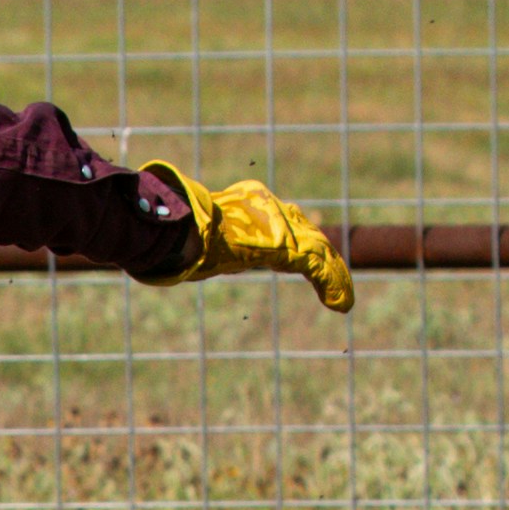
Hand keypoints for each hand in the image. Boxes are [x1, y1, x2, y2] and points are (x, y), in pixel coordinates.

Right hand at [143, 160, 355, 313]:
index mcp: (247, 204)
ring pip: (317, 250)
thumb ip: (192, 245)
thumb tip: (165, 259)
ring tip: (342, 299)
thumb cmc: (173, 233)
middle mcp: (269, 209)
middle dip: (321, 254)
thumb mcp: (185, 239)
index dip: (296, 233)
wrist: (181, 231)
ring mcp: (280, 226)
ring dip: (332, 275)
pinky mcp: (287, 246)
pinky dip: (333, 285)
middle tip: (335, 277)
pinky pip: (318, 266)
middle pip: (305, 230)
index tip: (304, 250)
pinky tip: (342, 305)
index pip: (280, 217)